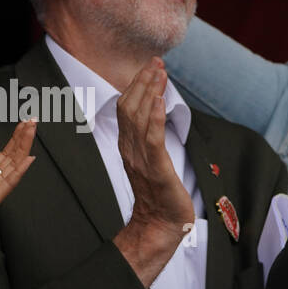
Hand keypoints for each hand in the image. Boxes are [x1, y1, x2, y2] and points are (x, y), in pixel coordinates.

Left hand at [0, 120, 36, 233]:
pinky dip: (19, 172)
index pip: (4, 152)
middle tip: (32, 122)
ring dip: (23, 148)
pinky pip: (8, 184)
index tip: (23, 124)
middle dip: (23, 139)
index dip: (14, 139)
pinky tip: (27, 159)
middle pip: (12, 156)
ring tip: (31, 131)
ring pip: (13, 165)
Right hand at [112, 59, 194, 286]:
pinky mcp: (156, 170)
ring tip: (159, 73)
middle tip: (156, 62)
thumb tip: (153, 117)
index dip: (137, 86)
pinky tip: (159, 101)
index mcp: (128, 147)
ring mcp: (141, 160)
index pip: (127, 108)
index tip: (150, 67)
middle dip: (143, 82)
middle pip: (130, 108)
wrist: (160, 225)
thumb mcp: (151, 161)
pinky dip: (154, 118)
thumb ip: (148, 139)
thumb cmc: (159, 196)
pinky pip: (151, 140)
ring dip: (149, 93)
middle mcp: (130, 150)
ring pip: (139, 119)